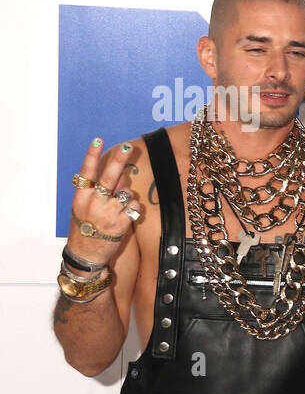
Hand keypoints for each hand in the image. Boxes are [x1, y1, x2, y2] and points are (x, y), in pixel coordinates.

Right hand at [67, 138, 139, 264]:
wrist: (87, 253)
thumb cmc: (86, 227)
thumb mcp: (82, 207)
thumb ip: (96, 192)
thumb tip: (116, 177)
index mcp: (81, 196)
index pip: (87, 171)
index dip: (92, 154)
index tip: (98, 140)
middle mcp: (93, 202)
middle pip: (109, 176)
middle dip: (118, 160)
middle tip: (127, 146)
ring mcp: (107, 212)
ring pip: (126, 192)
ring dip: (126, 196)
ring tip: (117, 209)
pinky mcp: (121, 222)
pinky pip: (134, 206)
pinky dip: (133, 209)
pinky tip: (124, 217)